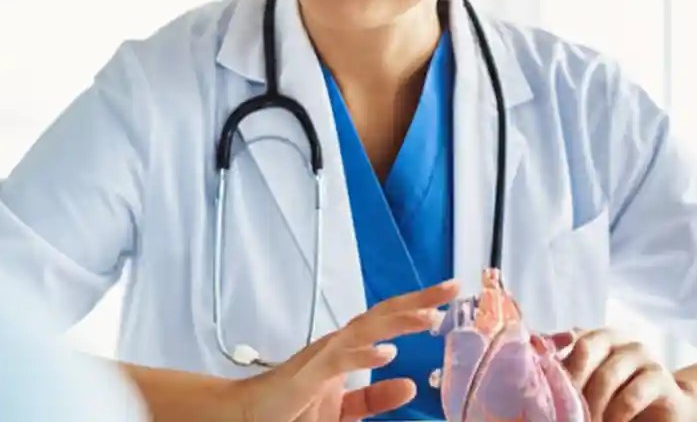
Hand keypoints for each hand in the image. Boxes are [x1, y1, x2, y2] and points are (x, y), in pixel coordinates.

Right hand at [235, 280, 458, 421]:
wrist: (244, 417)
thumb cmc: (288, 412)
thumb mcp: (342, 412)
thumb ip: (373, 400)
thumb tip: (410, 385)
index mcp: (347, 353)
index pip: (386, 323)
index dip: (416, 310)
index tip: (447, 302)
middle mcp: (337, 347)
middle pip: (382, 315)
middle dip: (417, 301)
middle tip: (452, 288)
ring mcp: (322, 358)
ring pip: (366, 331)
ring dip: (398, 323)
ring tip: (430, 318)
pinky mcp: (306, 376)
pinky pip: (338, 362)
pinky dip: (363, 356)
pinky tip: (386, 354)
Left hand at [554, 328, 696, 421]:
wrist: (666, 411)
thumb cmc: (618, 396)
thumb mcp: (590, 382)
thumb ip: (569, 370)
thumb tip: (535, 358)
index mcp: (597, 336)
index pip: (568, 338)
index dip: (553, 360)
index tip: (543, 387)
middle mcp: (619, 338)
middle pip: (585, 349)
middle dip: (572, 384)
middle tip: (563, 410)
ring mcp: (642, 355)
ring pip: (607, 375)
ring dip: (593, 405)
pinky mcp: (660, 378)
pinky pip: (631, 396)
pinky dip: (615, 415)